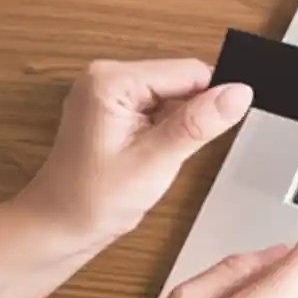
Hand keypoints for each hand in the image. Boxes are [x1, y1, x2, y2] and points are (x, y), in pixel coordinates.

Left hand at [17, 59, 252, 243]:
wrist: (58, 227)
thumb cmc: (92, 200)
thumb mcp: (155, 161)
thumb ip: (198, 124)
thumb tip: (240, 93)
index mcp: (112, 80)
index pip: (189, 71)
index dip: (210, 101)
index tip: (209, 135)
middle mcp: (108, 75)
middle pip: (182, 79)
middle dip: (192, 115)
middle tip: (173, 153)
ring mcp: (109, 89)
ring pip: (175, 94)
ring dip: (179, 125)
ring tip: (157, 156)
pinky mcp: (115, 105)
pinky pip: (160, 106)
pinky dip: (168, 130)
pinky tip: (151, 153)